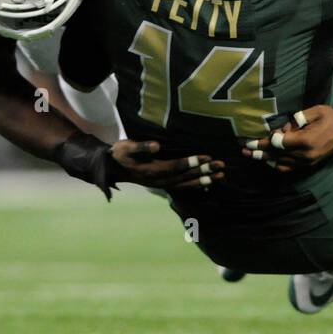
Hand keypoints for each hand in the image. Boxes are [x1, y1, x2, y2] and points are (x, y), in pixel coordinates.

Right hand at [110, 140, 224, 191]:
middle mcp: (158, 180)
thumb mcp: (127, 147)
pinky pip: (182, 187)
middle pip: (185, 176)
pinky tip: (207, 184)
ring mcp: (161, 183)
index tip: (206, 157)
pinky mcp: (162, 183)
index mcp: (151, 170)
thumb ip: (142, 147)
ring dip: (203, 180)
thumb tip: (156, 146)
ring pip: (186, 183)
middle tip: (221, 166)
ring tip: (220, 176)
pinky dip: (195, 185)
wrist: (112, 167)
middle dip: (204, 172)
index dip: (191, 162)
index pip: (175, 166)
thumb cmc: (120, 153)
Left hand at [241, 106, 332, 171]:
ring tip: (252, 155)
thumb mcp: (316, 111)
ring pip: (281, 163)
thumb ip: (298, 118)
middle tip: (244, 150)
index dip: (263, 142)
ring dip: (265, 159)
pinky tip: (268, 160)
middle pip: (276, 155)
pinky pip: (289, 168)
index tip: (251, 141)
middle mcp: (304, 154)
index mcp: (306, 140)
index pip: (278, 143)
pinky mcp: (308, 165)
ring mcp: (306, 162)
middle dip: (259, 152)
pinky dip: (277, 164)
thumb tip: (284, 128)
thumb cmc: (331, 118)